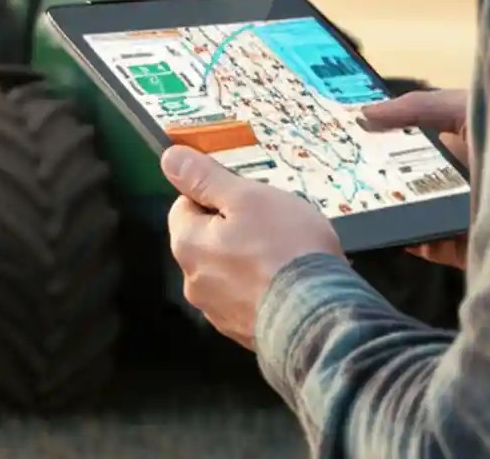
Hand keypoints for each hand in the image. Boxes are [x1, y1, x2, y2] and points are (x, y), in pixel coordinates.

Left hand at [161, 145, 344, 349]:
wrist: (320, 318)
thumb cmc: (286, 250)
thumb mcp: (248, 197)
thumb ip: (205, 178)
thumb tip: (170, 159)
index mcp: (188, 245)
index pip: (185, 205)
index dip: (216, 195)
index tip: (248, 199)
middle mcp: (193, 281)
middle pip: (207, 239)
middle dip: (235, 229)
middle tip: (273, 225)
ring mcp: (218, 312)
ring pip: (228, 270)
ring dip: (249, 260)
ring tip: (287, 255)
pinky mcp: (243, 331)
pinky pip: (248, 298)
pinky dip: (263, 287)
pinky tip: (289, 283)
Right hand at [360, 88, 470, 269]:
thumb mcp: (466, 107)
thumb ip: (416, 108)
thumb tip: (365, 112)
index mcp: (458, 143)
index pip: (409, 143)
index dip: (378, 140)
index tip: (344, 137)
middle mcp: (459, 179)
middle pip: (406, 181)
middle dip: (376, 177)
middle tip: (339, 172)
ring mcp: (463, 215)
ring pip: (413, 215)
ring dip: (388, 210)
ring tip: (355, 201)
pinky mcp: (470, 246)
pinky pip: (429, 246)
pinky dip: (408, 240)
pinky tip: (389, 230)